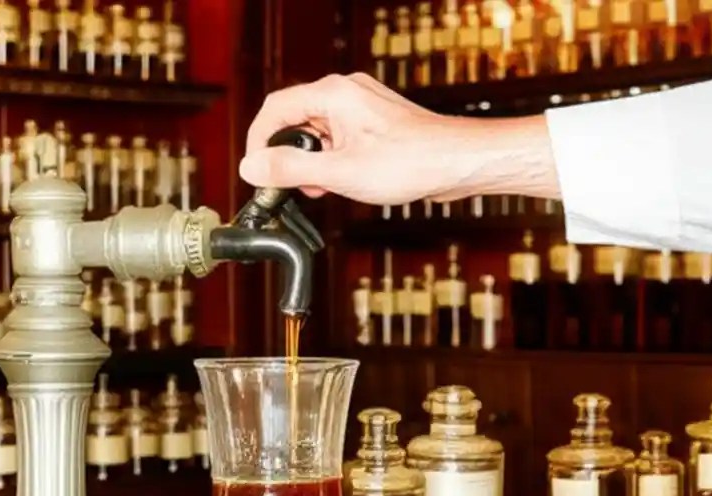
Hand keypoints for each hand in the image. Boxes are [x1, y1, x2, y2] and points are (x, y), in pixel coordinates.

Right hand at [239, 73, 558, 204]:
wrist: (458, 162)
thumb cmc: (412, 162)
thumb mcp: (340, 172)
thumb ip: (290, 169)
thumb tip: (252, 167)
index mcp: (333, 94)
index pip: (274, 109)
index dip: (258, 142)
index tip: (256, 171)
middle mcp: (345, 92)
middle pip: (294, 120)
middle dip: (288, 156)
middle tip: (292, 187)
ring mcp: (361, 105)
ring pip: (317, 131)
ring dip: (311, 162)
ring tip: (322, 187)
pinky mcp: (373, 121)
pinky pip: (337, 136)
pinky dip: (331, 159)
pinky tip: (342, 181)